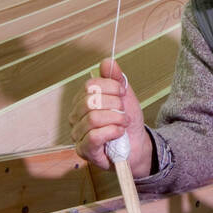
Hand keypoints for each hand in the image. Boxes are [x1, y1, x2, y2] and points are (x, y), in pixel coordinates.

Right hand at [69, 57, 151, 176]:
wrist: (137, 145)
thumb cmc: (127, 122)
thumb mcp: (124, 97)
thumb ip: (116, 79)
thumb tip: (108, 61)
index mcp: (82, 101)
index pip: (90, 86)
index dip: (111, 87)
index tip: (123, 93)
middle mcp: (76, 117)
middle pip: (90, 101)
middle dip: (114, 104)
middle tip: (124, 111)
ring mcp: (78, 134)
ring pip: (93, 118)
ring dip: (115, 119)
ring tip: (123, 122)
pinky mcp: (84, 150)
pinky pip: (95, 136)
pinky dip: (112, 131)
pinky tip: (119, 132)